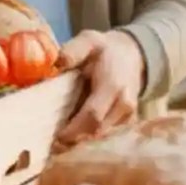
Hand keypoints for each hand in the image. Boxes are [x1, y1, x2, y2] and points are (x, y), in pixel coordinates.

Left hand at [53, 30, 144, 151]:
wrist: (133, 55)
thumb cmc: (105, 49)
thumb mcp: (88, 40)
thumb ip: (73, 50)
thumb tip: (57, 63)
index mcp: (113, 85)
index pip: (93, 115)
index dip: (74, 129)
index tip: (55, 136)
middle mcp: (124, 104)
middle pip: (96, 131)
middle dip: (74, 139)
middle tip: (52, 144)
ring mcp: (129, 115)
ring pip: (101, 135)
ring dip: (81, 140)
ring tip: (60, 142)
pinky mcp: (128, 122)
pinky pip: (107, 134)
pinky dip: (90, 137)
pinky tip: (74, 135)